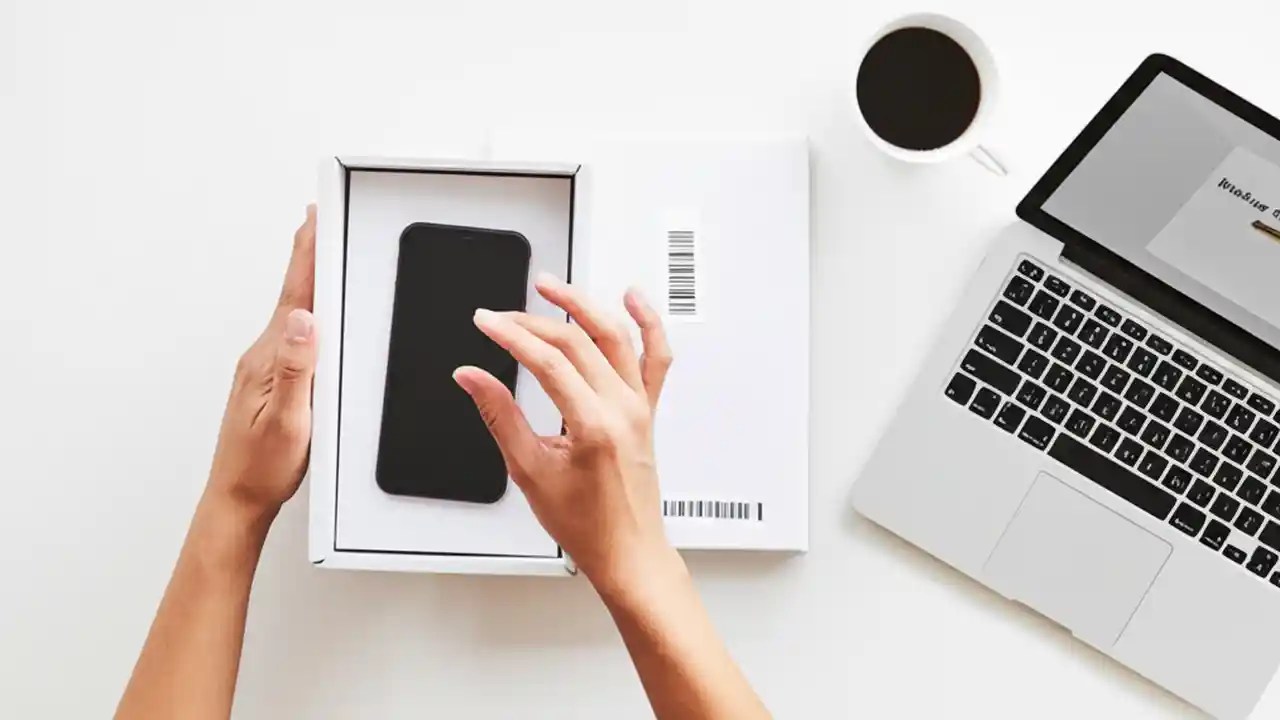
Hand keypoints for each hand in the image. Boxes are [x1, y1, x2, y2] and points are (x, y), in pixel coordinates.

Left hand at [206, 205, 317, 519]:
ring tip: (318, 251)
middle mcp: (263, 356)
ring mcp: (264, 367)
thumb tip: (303, 318)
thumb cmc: (263, 467)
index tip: (316, 218)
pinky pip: (290, 334)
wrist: (237, 498)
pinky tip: (311, 310)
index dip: (308, 253)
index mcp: (270, 359)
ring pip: (292, 311)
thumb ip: (298, 366)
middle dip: (309, 253)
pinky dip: (304, 309)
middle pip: (293, 293)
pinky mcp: (269, 379)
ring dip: (306, 278)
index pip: (296, 295)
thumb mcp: (290, 419)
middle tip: (319, 218)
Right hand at [454, 273, 674, 597]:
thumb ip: (499, 416)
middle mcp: (623, 410)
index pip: (548, 361)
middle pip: (577, 343)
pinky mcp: (647, 409)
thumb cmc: (586, 524)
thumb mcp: (529, 471)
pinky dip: (648, 323)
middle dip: (534, 322)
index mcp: (594, 426)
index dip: (511, 335)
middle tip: (501, 317)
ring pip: (616, 337)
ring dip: (584, 305)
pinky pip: (656, 357)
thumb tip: (472, 377)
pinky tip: (632, 298)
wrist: (627, 551)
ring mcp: (640, 406)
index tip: (486, 323)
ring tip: (552, 288)